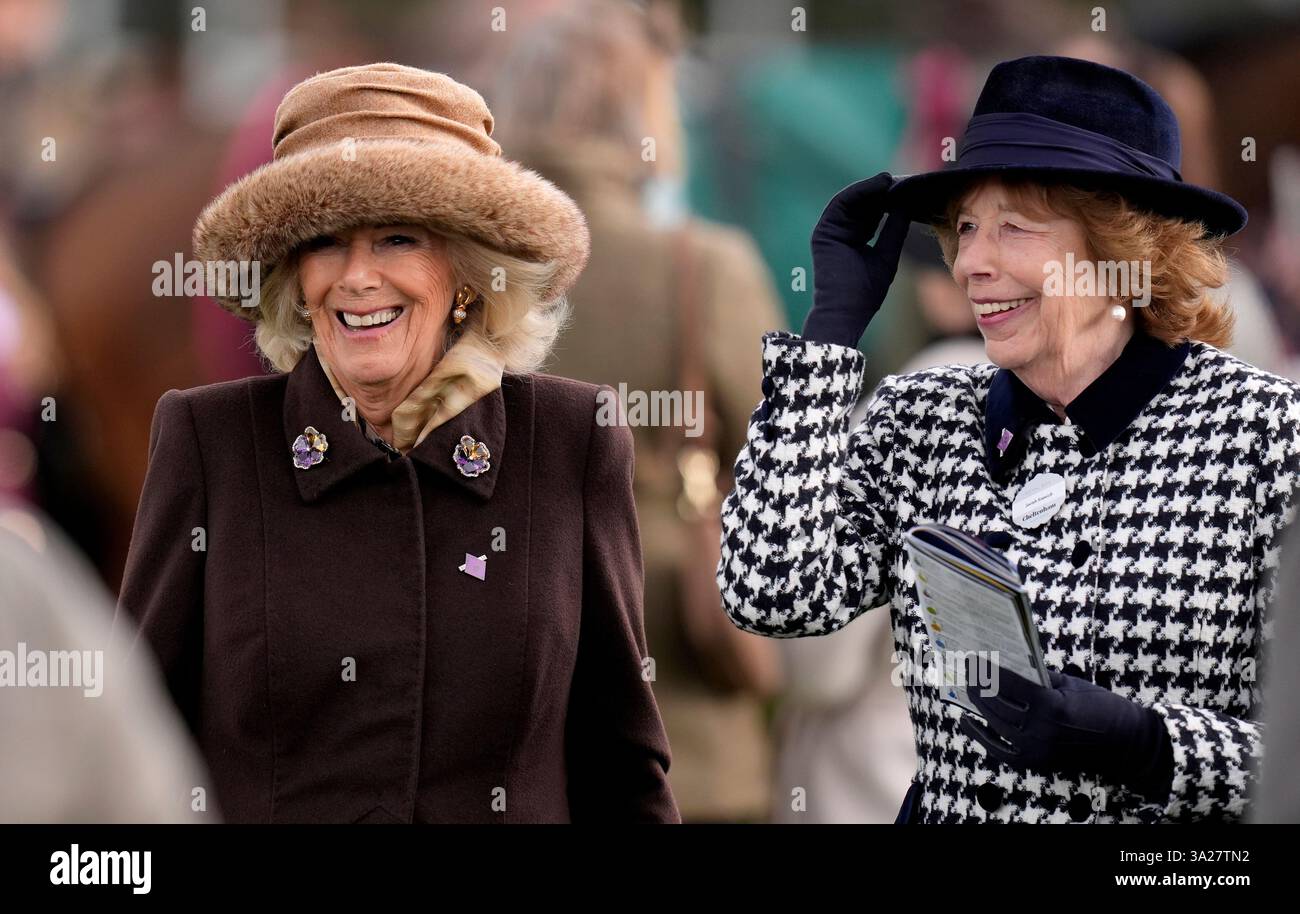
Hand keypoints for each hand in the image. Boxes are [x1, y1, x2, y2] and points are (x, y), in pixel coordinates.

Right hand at [801, 172, 910, 347]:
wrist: (846, 312)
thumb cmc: (865, 293)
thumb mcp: (887, 255)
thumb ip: (894, 230)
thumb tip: (907, 206)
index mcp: (855, 241)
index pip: (873, 214)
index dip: (890, 201)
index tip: (910, 190)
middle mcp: (841, 233)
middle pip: (863, 205)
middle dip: (882, 191)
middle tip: (904, 179)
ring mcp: (830, 232)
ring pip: (852, 200)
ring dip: (872, 187)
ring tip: (892, 178)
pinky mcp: (824, 231)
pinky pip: (841, 203)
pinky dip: (859, 191)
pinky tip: (879, 184)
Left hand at [960, 661, 1172, 800]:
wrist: (1126, 743)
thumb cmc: (1101, 706)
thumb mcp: (1070, 683)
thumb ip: (1038, 677)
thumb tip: (1007, 665)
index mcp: (1051, 706)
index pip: (1008, 685)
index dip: (987, 670)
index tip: (973, 658)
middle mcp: (1040, 730)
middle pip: (997, 704)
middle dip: (978, 684)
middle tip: (966, 668)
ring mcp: (1036, 749)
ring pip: (996, 724)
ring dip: (978, 704)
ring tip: (969, 687)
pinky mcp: (1036, 762)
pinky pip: (1000, 751)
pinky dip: (981, 736)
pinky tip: (967, 720)